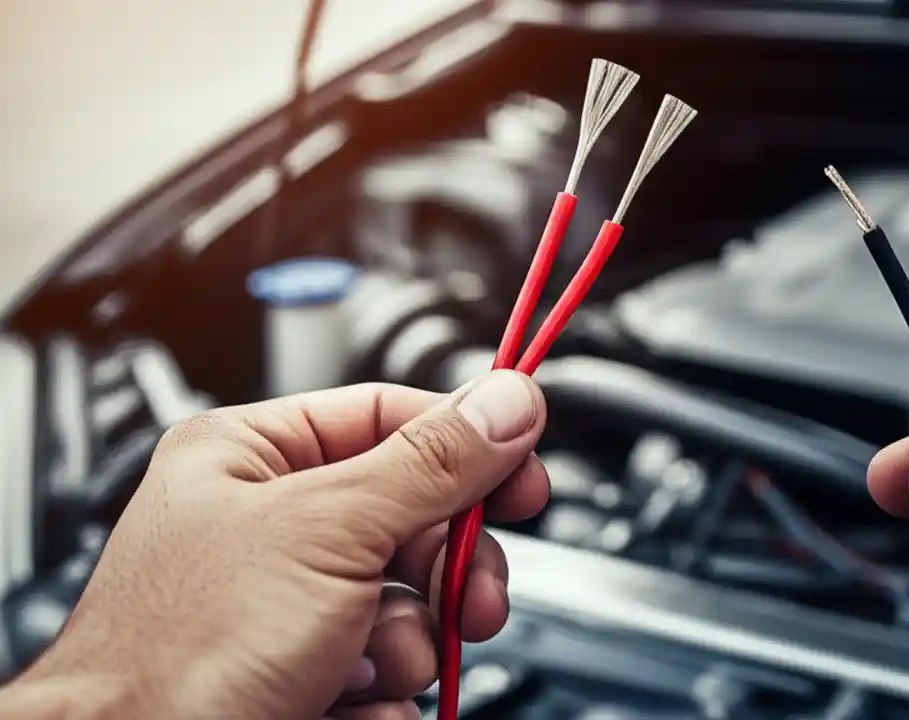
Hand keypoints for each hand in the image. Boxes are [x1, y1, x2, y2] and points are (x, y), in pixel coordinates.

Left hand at [0, 371, 547, 719]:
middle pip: (415, 517)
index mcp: (256, 457)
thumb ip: (430, 463)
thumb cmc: (178, 654)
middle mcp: (273, 524)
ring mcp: (289, 605)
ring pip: (411, 602)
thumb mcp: (328, 531)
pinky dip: (385, 694)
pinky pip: (390, 668)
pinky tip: (346, 701)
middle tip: (473, 593)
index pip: (391, 417)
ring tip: (373, 666)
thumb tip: (507, 402)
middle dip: (448, 568)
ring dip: (411, 644)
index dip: (466, 443)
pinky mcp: (306, 672)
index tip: (525, 471)